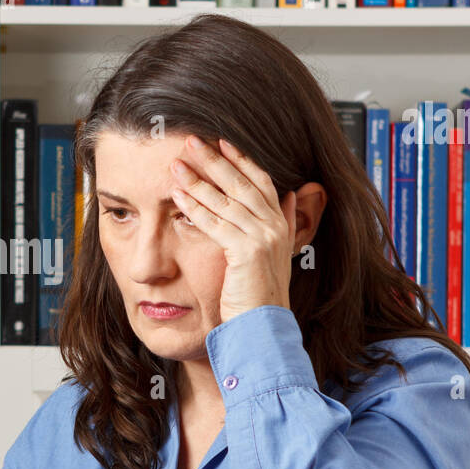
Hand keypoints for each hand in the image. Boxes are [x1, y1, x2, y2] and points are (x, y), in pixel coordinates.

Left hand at [168, 135, 299, 325]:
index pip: (260, 181)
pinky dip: (195, 207)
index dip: (242, 159)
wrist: (264, 327)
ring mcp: (263, 238)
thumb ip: (282, 224)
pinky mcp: (247, 252)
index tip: (222, 141)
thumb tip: (293, 197)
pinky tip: (177, 196)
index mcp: (280, 225)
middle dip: (215, 160)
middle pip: (242, 183)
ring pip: (226, 200)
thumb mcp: (275, 255)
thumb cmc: (260, 296)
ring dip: (198, 179)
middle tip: (191, 141)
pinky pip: (215, 223)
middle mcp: (274, 227)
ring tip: (177, 164)